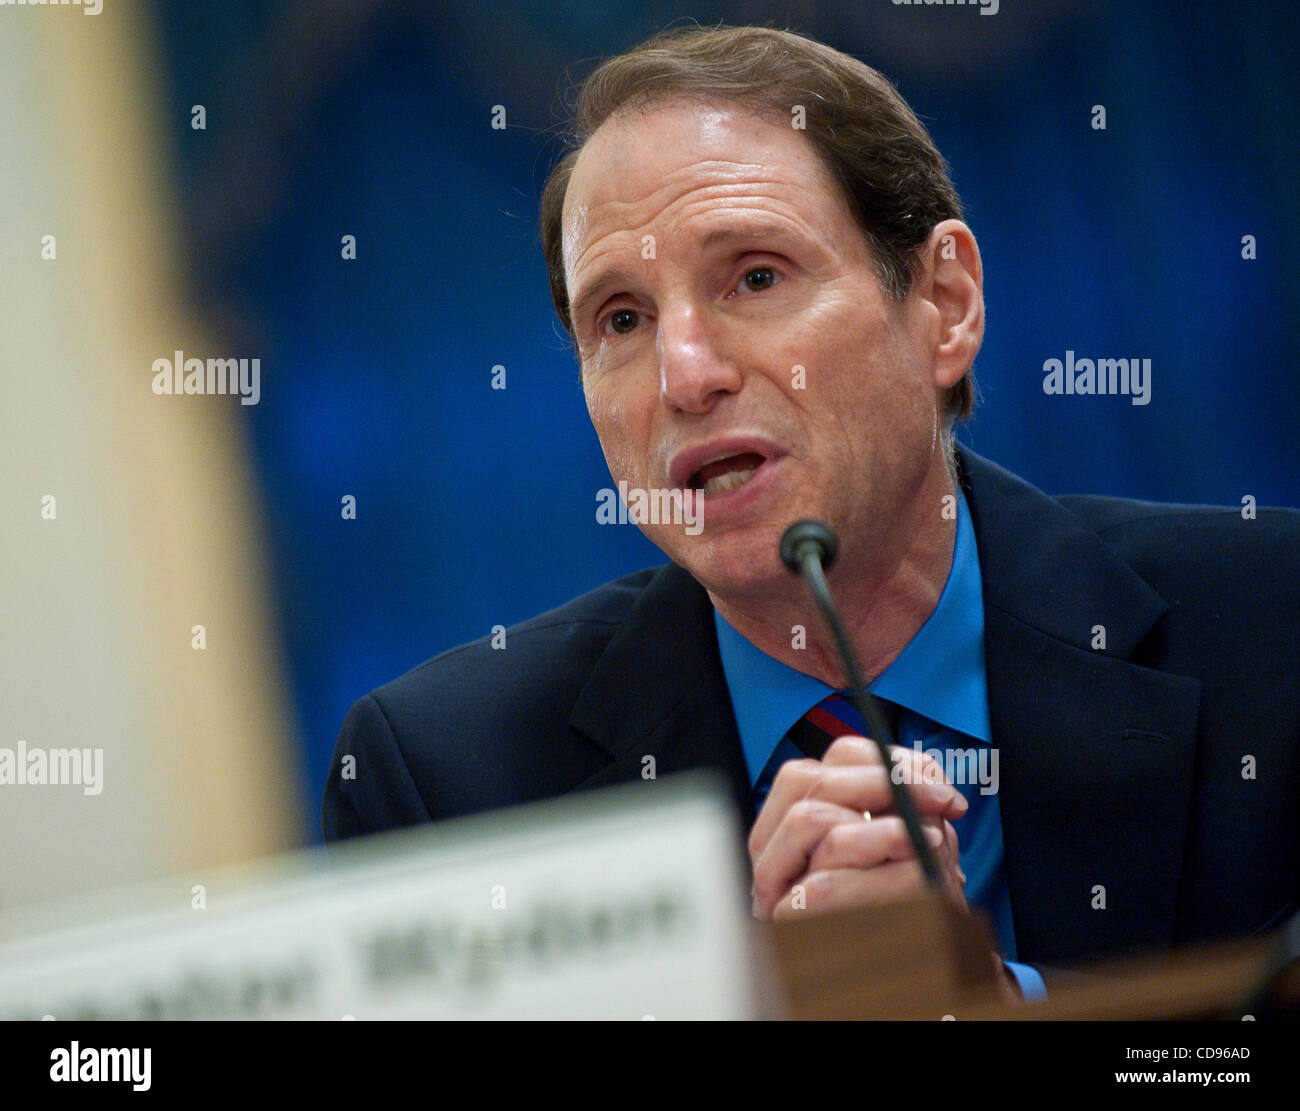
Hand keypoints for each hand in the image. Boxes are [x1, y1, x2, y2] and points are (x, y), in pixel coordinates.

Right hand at [748, 736, 967, 920]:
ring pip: (809, 819)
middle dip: (886, 782)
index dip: (888, 760)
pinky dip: (883, 873)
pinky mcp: (788, 912)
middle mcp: (782, 835)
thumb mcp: (910, 848)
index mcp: (811, 808)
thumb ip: (910, 813)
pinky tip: (920, 875)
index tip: (939, 785)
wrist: (897, 969)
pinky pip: (827, 883)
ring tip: (929, 842)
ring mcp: (778, 872)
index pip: (837, 757)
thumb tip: (935, 786)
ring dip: (878, 826)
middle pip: (814, 778)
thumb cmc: (903, 904)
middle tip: (944, 802)